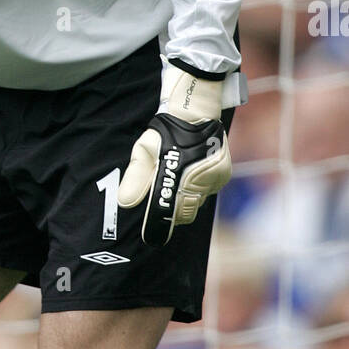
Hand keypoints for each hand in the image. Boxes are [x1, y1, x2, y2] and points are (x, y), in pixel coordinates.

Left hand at [117, 63, 230, 246]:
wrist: (194, 111)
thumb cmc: (164, 132)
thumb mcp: (143, 151)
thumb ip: (135, 178)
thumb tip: (125, 202)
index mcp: (180, 174)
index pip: (171, 211)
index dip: (161, 225)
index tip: (152, 236)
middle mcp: (201, 178)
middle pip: (186, 213)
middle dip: (173, 214)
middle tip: (162, 206)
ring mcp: (215, 178)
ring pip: (197, 204)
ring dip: (186, 201)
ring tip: (178, 182)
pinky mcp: (223, 176)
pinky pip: (208, 194)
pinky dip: (198, 191)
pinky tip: (190, 176)